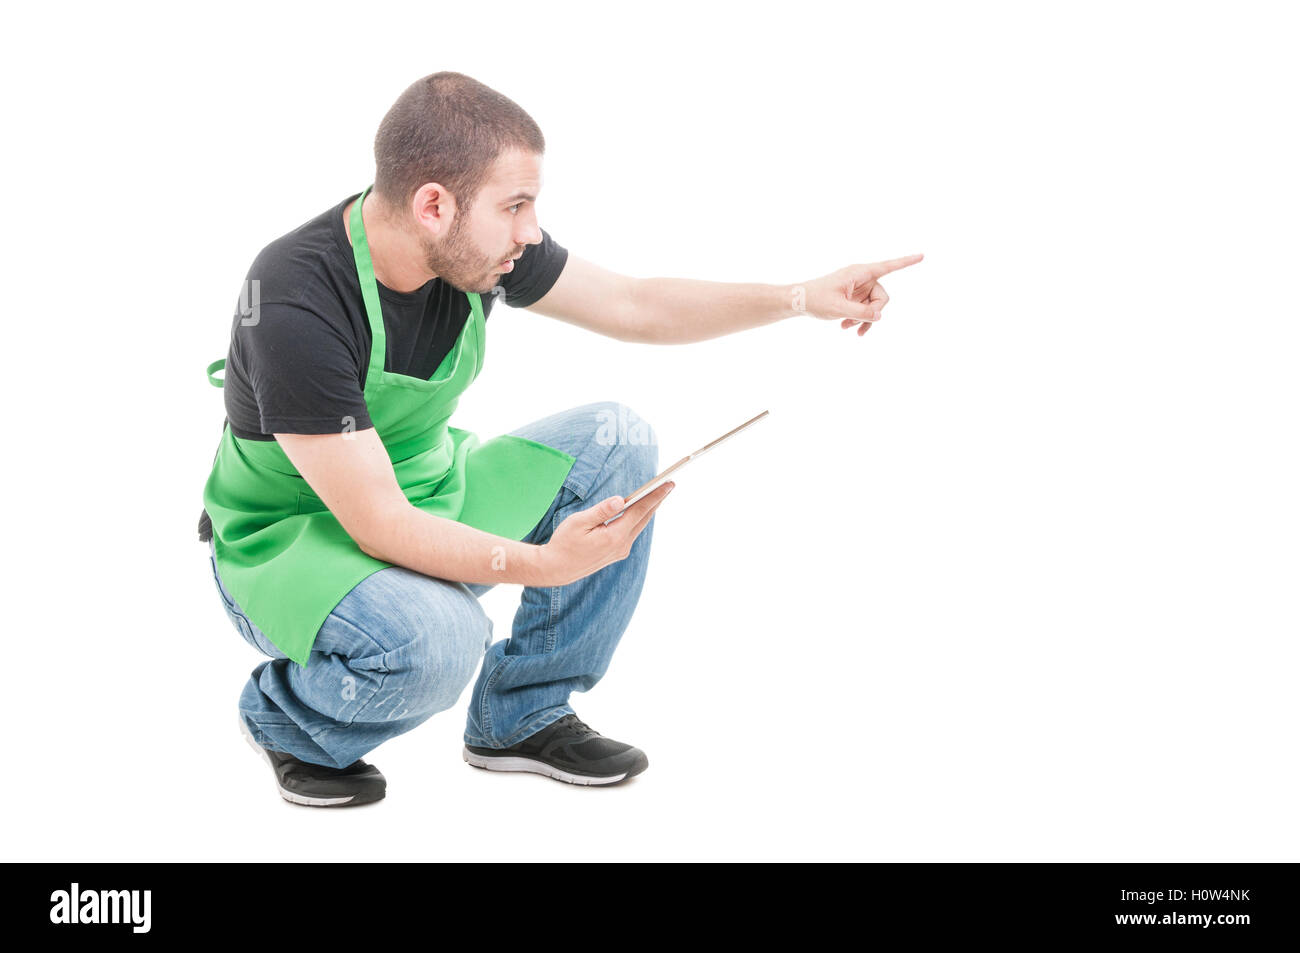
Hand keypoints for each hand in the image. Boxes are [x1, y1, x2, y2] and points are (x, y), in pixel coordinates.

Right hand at [535, 481, 674, 585]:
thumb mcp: (579, 522)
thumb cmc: (564, 543)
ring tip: (658, 493)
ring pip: (639, 525)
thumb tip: (621, 500)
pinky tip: (639, 509)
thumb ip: (601, 511)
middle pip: (644, 518)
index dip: (656, 495)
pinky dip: (638, 518)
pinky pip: (632, 531)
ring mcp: (621, 550)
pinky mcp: (617, 552)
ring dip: (649, 509)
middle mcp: (622, 545)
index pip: (640, 511)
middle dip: (657, 500)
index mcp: (614, 536)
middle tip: (669, 483)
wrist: (557, 569)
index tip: (669, 483)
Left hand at [795, 253, 923, 336]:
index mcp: (859, 272)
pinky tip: (846, 328)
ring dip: (863, 319)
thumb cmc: (816, 299)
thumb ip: (861, 312)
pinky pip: (866, 311)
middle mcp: (862, 278)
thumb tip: (880, 315)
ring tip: (847, 327)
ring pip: (874, 306)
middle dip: (873, 312)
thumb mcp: (838, 308)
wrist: (800, 302)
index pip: (887, 266)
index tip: (922, 255)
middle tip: (857, 323)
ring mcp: (859, 288)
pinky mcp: (855, 298)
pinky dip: (859, 320)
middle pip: (882, 296)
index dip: (905, 262)